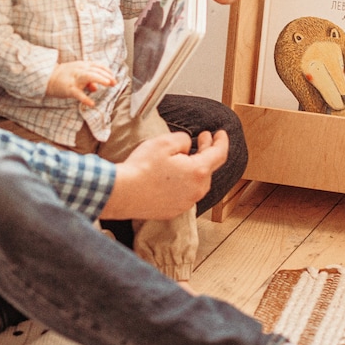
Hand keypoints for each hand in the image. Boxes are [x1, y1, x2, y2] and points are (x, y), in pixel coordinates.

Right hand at [46, 60, 116, 105]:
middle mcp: (79, 70)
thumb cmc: (64, 76)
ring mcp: (74, 79)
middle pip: (96, 70)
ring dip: (99, 79)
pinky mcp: (69, 88)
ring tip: (108, 83)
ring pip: (88, 76)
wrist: (47, 78)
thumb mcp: (77, 74)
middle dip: (107, 76)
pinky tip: (92, 103)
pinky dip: (85, 98)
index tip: (113, 78)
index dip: (107, 71)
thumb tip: (96, 88)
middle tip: (114, 82)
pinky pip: (78, 93)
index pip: (98, 66)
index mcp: (83, 66)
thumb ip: (88, 80)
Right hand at [100, 130, 228, 220]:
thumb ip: (183, 139)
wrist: (122, 193)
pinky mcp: (175, 210)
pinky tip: (172, 175)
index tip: (221, 134)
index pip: (220, 153)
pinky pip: (185, 192)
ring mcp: (187, 202)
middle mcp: (197, 190)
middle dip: (206, 151)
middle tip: (202, 138)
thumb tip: (187, 146)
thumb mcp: (164, 142)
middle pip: (209, 167)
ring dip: (194, 167)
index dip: (221, 141)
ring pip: (197, 181)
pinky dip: (184, 182)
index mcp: (199, 171)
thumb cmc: (141, 169)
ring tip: (184, 156)